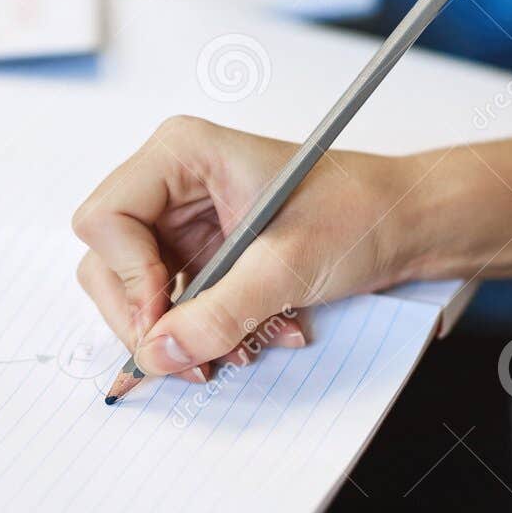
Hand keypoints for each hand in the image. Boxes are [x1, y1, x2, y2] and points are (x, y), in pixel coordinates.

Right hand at [71, 116, 420, 382]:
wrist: (407, 224)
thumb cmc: (362, 212)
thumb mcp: (289, 265)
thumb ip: (219, 313)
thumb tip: (157, 354)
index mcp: (181, 154)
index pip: (104, 219)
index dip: (129, 276)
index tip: (167, 317)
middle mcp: (170, 183)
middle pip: (108, 262)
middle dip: (148, 318)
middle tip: (188, 358)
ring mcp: (181, 221)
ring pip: (135, 293)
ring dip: (181, 334)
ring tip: (237, 349)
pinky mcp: (199, 254)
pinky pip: (172, 306)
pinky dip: (206, 332)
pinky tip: (254, 335)